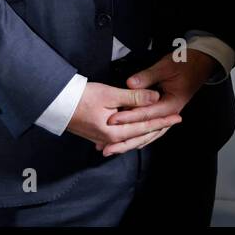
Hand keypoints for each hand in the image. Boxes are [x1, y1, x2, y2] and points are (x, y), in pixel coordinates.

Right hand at [65, 82, 182, 156]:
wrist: (56, 103)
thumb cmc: (82, 97)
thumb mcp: (110, 94)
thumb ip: (134, 97)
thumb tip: (156, 98)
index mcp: (114, 132)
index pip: (145, 127)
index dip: (163, 121)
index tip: (177, 117)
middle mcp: (109, 139)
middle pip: (140, 134)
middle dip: (159, 126)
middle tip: (175, 119)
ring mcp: (103, 138)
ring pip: (131, 136)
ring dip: (147, 129)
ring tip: (162, 122)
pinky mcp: (99, 134)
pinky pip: (121, 135)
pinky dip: (134, 130)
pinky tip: (140, 127)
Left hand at [103, 49, 218, 153]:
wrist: (200, 64)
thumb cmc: (184, 64)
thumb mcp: (166, 66)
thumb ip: (148, 76)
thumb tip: (130, 84)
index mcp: (172, 104)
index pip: (146, 114)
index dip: (128, 117)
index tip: (111, 120)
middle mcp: (171, 114)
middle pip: (146, 132)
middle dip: (125, 140)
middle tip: (106, 146)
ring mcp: (168, 116)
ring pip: (148, 135)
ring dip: (130, 143)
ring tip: (112, 150)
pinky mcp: (165, 114)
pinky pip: (151, 131)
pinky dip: (139, 138)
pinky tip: (129, 144)